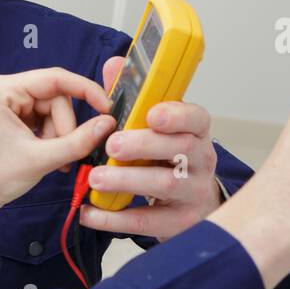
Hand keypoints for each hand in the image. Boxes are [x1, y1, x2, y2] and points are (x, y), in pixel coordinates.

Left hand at [0, 68, 114, 257]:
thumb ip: (78, 141)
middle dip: (65, 128)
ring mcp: (10, 102)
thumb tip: (109, 123)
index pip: (55, 78)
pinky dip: (54, 138)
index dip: (85, 91)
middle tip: (64, 155)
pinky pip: (47, 119)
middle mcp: (6, 89)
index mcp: (3, 90)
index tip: (107, 108)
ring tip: (53, 161)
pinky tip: (49, 157)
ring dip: (60, 136)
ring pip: (55, 111)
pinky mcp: (16, 116)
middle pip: (57, 98)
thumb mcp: (42, 159)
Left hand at [79, 55, 220, 241]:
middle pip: (181, 150)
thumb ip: (133, 98)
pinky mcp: (179, 223)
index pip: (197, 118)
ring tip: (96, 178)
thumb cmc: (166, 159)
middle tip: (112, 145)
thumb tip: (114, 65)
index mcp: (195, 133)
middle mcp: (200, 161)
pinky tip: (90, 212)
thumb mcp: (154, 128)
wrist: (190, 205)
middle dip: (145, 145)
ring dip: (128, 180)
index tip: (152, 114)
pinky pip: (148, 222)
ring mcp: (192, 193)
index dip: (177, 115)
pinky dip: (115, 218)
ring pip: (166, 184)